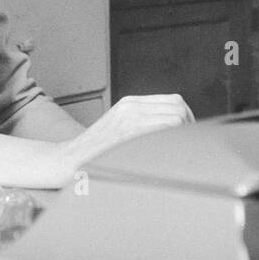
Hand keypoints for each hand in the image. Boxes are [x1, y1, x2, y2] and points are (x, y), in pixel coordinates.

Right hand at [56, 94, 193, 178]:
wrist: (68, 159)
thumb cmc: (95, 151)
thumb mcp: (118, 128)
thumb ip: (142, 123)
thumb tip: (173, 131)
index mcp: (130, 103)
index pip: (173, 100)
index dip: (187, 117)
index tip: (188, 133)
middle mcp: (131, 106)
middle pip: (178, 106)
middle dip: (190, 125)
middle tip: (189, 143)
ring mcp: (130, 118)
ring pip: (175, 117)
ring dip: (184, 133)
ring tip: (181, 149)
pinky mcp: (128, 133)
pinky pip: (164, 128)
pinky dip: (174, 139)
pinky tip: (171, 152)